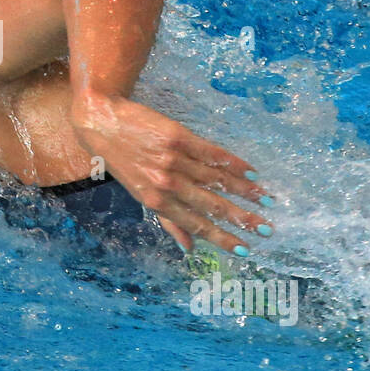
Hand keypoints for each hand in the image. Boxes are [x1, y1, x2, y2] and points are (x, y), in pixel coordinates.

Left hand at [71, 92, 272, 254]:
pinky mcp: (179, 137)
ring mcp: (173, 160)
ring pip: (217, 179)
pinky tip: (252, 172)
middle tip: (267, 228)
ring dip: (245, 191)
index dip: (222, 238)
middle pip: (212, 204)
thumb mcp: (139, 193)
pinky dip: (235, 163)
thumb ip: (167, 219)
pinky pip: (213, 153)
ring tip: (266, 199)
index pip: (197, 224)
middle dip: (242, 219)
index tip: (246, 248)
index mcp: (156, 201)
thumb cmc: (120, 160)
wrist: (102, 121)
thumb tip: (189, 247)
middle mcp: (166, 183)